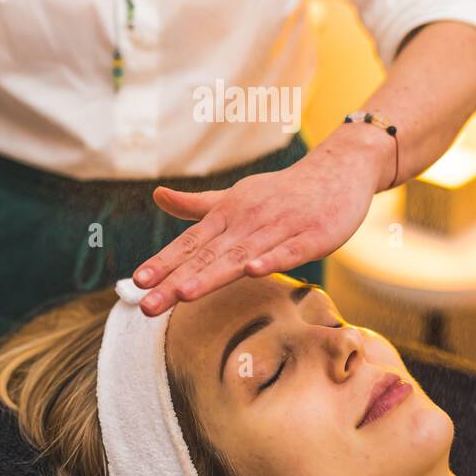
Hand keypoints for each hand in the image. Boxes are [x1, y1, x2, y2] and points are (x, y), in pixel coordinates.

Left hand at [131, 127, 393, 314]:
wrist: (338, 171)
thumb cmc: (282, 192)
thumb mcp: (236, 196)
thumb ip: (198, 205)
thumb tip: (157, 196)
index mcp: (229, 214)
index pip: (191, 243)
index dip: (164, 262)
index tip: (138, 282)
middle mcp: (249, 220)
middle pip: (209, 256)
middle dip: (177, 281)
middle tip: (147, 304)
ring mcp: (281, 227)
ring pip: (242, 256)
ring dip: (213, 275)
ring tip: (185, 293)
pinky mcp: (313, 235)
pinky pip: (290, 251)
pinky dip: (272, 260)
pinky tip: (254, 272)